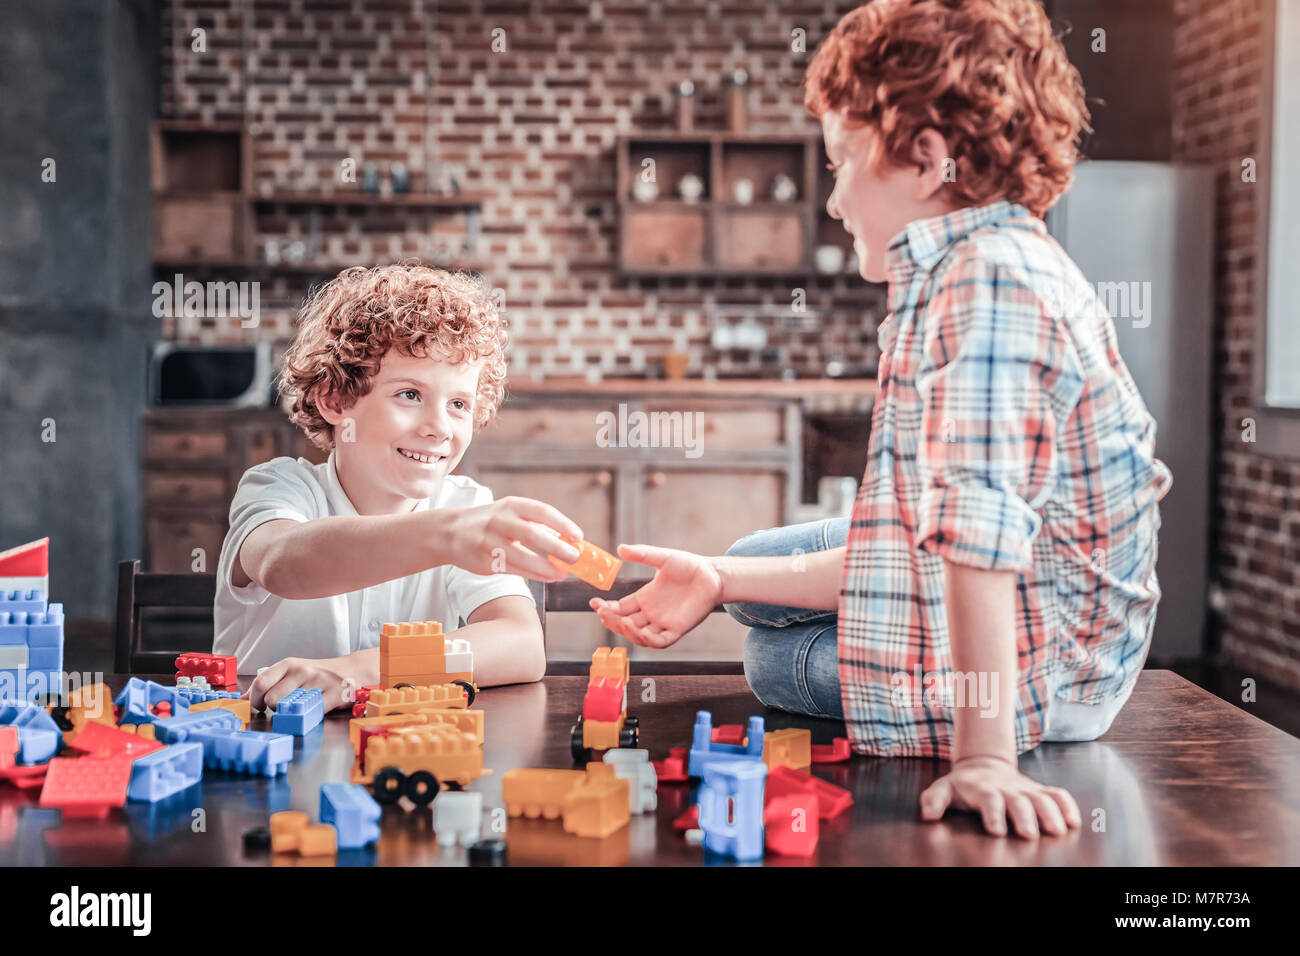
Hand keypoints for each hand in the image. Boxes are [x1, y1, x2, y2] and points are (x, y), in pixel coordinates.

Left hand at [246, 656, 363, 713]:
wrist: (352, 671)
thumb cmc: (318, 674)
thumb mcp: (292, 672)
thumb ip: (269, 684)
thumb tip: (242, 699)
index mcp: (289, 664)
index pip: (261, 683)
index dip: (254, 700)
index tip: (258, 707)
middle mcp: (302, 671)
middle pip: (272, 699)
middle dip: (273, 709)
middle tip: (281, 709)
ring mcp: (319, 682)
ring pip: (290, 707)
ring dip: (291, 713)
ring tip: (299, 708)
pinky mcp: (334, 695)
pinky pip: (312, 712)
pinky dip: (309, 716)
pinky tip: (313, 710)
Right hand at [446, 496, 582, 580]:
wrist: (450, 532)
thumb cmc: (490, 522)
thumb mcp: (510, 513)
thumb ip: (536, 524)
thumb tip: (568, 540)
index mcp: (512, 506)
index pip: (541, 512)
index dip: (562, 524)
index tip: (578, 536)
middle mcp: (500, 521)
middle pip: (533, 534)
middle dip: (557, 548)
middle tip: (575, 558)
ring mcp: (490, 542)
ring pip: (523, 557)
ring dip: (546, 568)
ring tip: (562, 574)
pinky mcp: (485, 561)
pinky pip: (514, 570)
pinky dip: (534, 575)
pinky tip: (548, 577)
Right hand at [589, 544, 722, 648]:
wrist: (713, 575)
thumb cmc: (689, 566)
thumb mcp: (663, 558)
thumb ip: (642, 554)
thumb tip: (620, 548)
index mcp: (644, 598)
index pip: (619, 609)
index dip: (606, 608)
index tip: (595, 602)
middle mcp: (650, 613)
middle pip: (625, 624)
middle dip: (612, 620)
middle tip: (604, 612)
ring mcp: (663, 623)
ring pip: (639, 636)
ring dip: (628, 632)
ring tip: (622, 621)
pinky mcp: (677, 629)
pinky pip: (660, 641)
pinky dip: (649, 640)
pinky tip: (642, 631)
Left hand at [919, 755, 1081, 837]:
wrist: (983, 765)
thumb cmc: (962, 786)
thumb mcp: (943, 789)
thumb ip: (934, 800)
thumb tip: (928, 814)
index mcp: (983, 789)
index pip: (988, 800)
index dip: (992, 814)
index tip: (996, 831)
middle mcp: (1007, 789)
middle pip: (1019, 801)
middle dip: (1025, 816)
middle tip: (1029, 834)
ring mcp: (1025, 789)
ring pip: (1042, 797)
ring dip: (1051, 812)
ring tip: (1058, 831)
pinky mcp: (1039, 790)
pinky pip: (1057, 794)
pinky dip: (1067, 805)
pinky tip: (1075, 821)